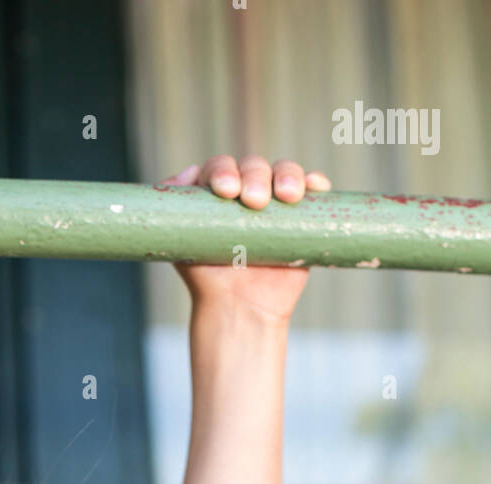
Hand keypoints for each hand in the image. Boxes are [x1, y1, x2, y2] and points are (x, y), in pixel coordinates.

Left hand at [157, 155, 331, 321]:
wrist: (240, 309)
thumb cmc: (208, 280)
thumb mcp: (183, 245)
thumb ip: (174, 212)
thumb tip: (184, 175)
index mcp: (216, 191)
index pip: (220, 167)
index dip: (223, 172)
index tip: (225, 191)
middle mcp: (245, 190)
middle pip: (253, 166)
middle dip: (255, 176)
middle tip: (255, 201)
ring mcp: (274, 201)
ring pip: (283, 171)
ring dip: (287, 175)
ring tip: (288, 196)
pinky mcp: (300, 216)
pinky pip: (312, 191)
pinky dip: (315, 183)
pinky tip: (316, 186)